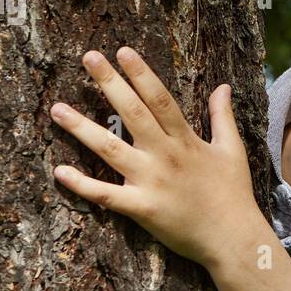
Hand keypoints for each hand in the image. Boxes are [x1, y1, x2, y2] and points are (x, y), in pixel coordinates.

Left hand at [48, 47, 260, 267]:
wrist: (233, 239)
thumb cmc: (233, 195)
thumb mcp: (233, 150)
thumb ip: (222, 116)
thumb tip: (223, 86)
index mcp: (185, 140)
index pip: (160, 99)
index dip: (141, 74)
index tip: (123, 51)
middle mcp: (165, 156)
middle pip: (133, 113)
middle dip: (110, 83)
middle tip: (89, 57)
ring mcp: (151, 182)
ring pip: (110, 149)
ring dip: (81, 128)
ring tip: (57, 109)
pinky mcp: (142, 209)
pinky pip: (106, 195)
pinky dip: (82, 185)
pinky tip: (59, 171)